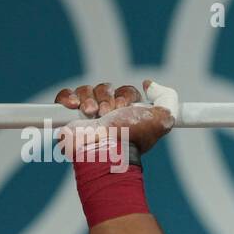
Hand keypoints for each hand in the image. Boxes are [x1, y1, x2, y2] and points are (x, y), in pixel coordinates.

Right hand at [53, 80, 174, 158]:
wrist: (101, 149)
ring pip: (87, 90)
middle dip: (107, 98)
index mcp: (129, 116)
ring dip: (90, 99)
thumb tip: (148, 84)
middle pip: (106, 88)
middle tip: (108, 113)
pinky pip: (66, 95)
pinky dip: (69, 97)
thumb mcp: (162, 119)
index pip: (126, 91)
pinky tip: (75, 106)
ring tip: (92, 114)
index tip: (125, 107)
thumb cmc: (131, 136)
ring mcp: (88, 116)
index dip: (126, 96)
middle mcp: (109, 115)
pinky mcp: (69, 116)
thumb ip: (167, 98)